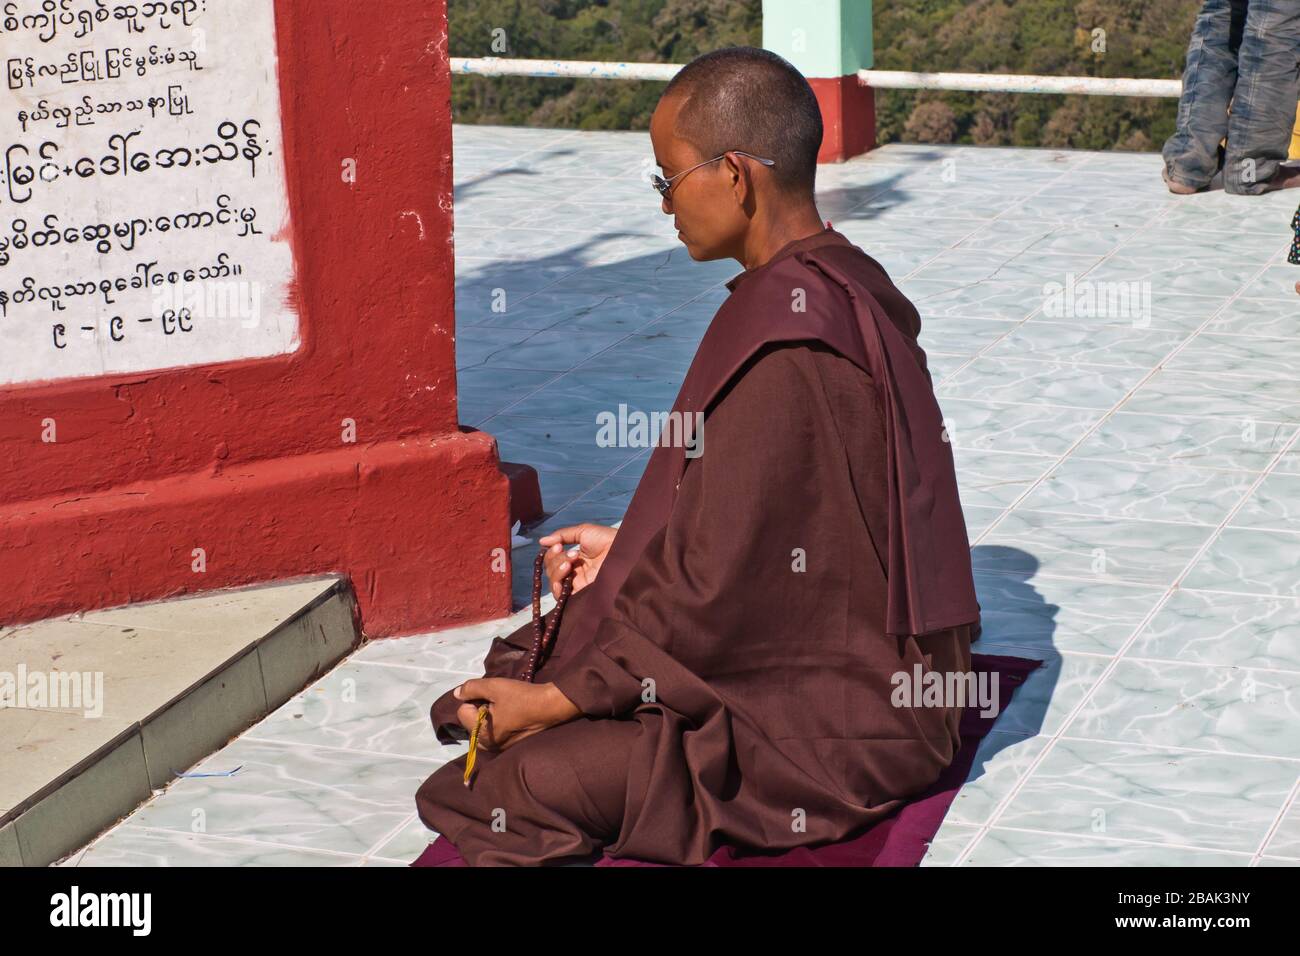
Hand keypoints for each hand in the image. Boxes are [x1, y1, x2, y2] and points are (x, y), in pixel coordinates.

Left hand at [452, 678, 580, 751]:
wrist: (550, 707)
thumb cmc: (522, 697)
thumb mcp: (494, 686)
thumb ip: (472, 688)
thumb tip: (457, 694)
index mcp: (480, 733)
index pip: (462, 711)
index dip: (474, 699)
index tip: (492, 697)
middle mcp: (486, 746)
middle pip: (470, 722)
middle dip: (479, 710)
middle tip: (498, 702)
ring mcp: (498, 748)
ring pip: (480, 727)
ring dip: (487, 717)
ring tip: (505, 709)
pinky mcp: (508, 747)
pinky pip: (493, 733)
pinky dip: (497, 724)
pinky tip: (511, 716)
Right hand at [538, 523, 617, 599]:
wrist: (623, 551)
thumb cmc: (608, 540)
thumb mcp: (583, 532)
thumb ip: (562, 535)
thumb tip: (541, 541)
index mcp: (576, 559)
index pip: (553, 560)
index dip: (551, 553)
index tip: (558, 546)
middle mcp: (575, 573)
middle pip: (550, 570)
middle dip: (555, 559)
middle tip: (570, 553)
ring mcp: (577, 584)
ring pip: (553, 581)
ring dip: (556, 568)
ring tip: (571, 560)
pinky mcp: (580, 594)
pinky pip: (559, 594)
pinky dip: (558, 582)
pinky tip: (568, 570)